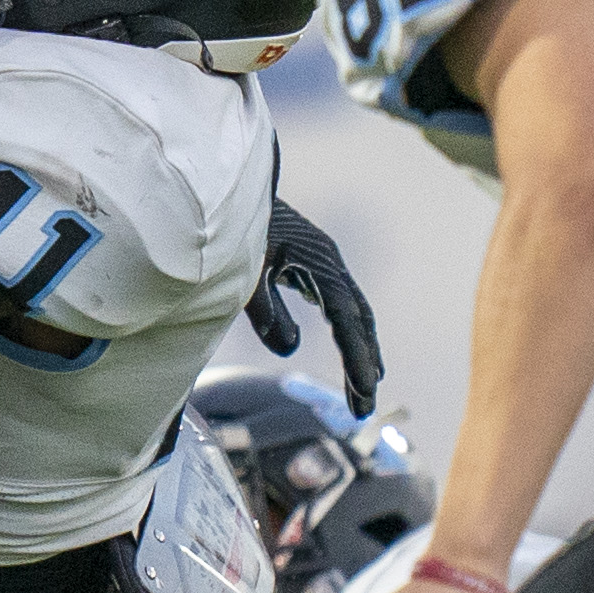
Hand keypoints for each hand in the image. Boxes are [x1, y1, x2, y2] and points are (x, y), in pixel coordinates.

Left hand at [248, 195, 384, 416]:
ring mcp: (324, 262)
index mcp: (319, 263)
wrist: (228, 184)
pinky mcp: (312, 264)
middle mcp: (329, 263)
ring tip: (364, 390)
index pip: (346, 318)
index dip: (356, 356)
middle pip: (358, 320)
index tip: (365, 391)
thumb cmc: (235, 225)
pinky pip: (339, 303)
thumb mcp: (245, 268)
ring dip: (360, 350)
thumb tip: (287, 349)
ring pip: (353, 313)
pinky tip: (350, 351)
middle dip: (364, 364)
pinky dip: (348, 331)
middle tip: (364, 409)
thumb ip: (264, 308)